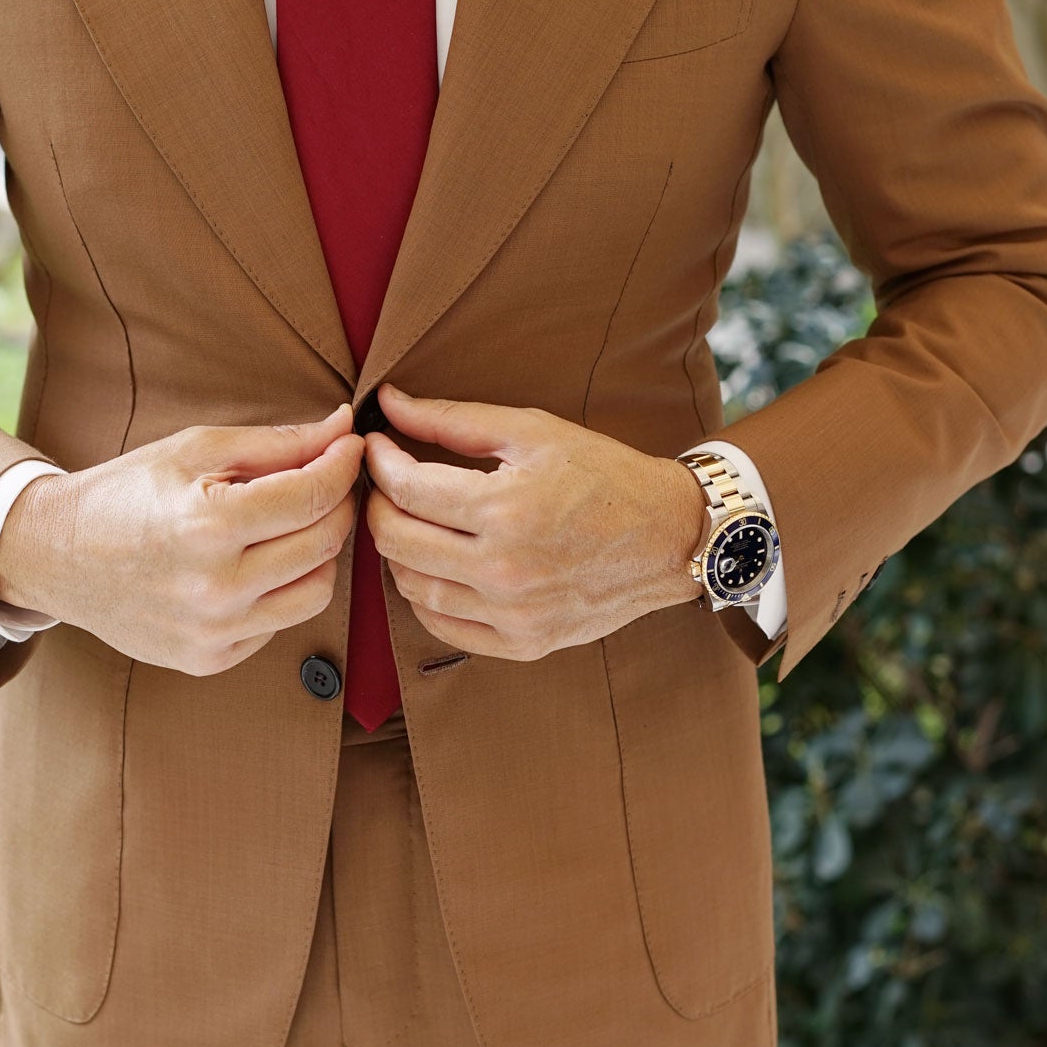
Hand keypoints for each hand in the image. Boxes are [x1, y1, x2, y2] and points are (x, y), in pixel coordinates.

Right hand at [0, 403, 364, 672]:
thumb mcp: (195, 450)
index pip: (313, 496)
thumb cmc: (127, 492)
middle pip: (324, 543)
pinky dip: (281, 590)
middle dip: (338, 503)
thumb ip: (277, 443)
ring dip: (319, 553)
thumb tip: (342, 429)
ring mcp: (213, 631)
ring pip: (316, 591)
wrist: (56, 556)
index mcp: (209, 525)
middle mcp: (215, 587)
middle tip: (327, 480)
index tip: (351, 446)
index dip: (343, 465)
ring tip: (293, 525)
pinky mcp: (209, 659)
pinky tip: (255, 565)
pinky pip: (279, 624)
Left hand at [362, 383, 707, 661]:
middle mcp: (504, 570)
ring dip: (398, 552)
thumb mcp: (532, 431)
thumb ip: (453, 420)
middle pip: (397, 541)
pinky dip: (425, 598)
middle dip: (378, 505)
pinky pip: (444, 627)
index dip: (380, 463)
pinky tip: (434, 568)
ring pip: (412, 588)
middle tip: (386, 484)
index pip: (406, 490)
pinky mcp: (523, 643)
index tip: (378, 448)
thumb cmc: (603, 475)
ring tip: (410, 522)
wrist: (669, 536)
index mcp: (505, 510)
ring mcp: (513, 614)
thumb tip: (389, 403)